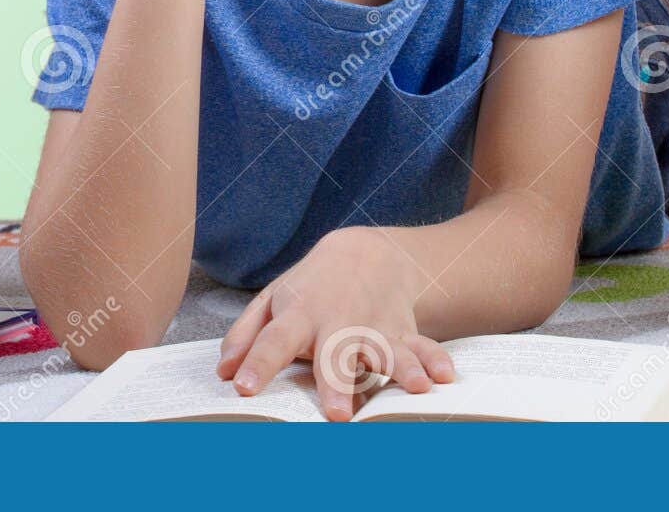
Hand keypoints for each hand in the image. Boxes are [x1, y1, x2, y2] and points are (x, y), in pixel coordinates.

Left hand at [216, 227, 455, 420]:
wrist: (365, 252)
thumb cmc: (311, 286)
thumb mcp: (272, 300)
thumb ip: (245, 335)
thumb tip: (223, 372)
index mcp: (298, 314)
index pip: (274, 339)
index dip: (258, 362)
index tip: (245, 388)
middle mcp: (337, 322)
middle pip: (335, 355)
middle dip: (337, 383)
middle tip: (339, 416)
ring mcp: (374, 326)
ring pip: (387, 349)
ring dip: (402, 368)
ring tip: (416, 387)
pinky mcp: (402, 331)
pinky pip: (422, 346)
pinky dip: (435, 360)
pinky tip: (445, 376)